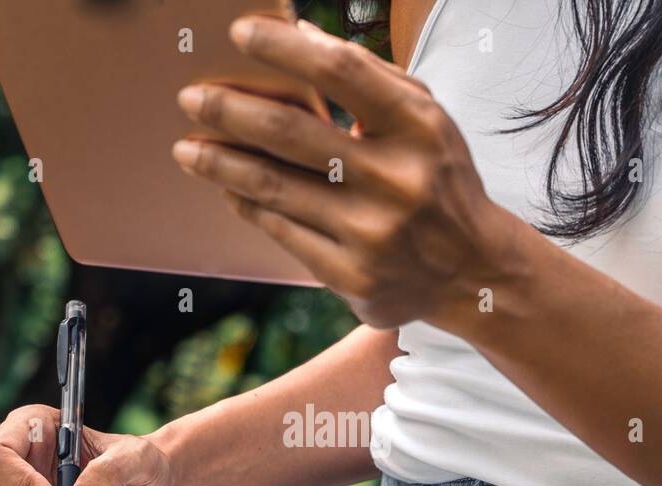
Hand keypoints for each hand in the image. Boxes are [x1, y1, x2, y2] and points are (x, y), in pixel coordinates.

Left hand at [171, 16, 522, 329]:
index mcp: (419, 129)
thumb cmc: (440, 182)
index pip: (342, 72)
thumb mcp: (428, 122)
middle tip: (191, 97)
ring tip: (188, 148)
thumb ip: (372, 77)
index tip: (240, 33)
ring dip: (221, 163)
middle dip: (230, 110)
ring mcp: (372, 233)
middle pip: (292, 133)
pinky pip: (283, 231)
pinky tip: (229, 188)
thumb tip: (301, 34)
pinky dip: (248, 205)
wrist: (473, 273)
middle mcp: (396, 180)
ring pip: (274, 188)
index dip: (285, 48)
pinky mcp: (353, 275)